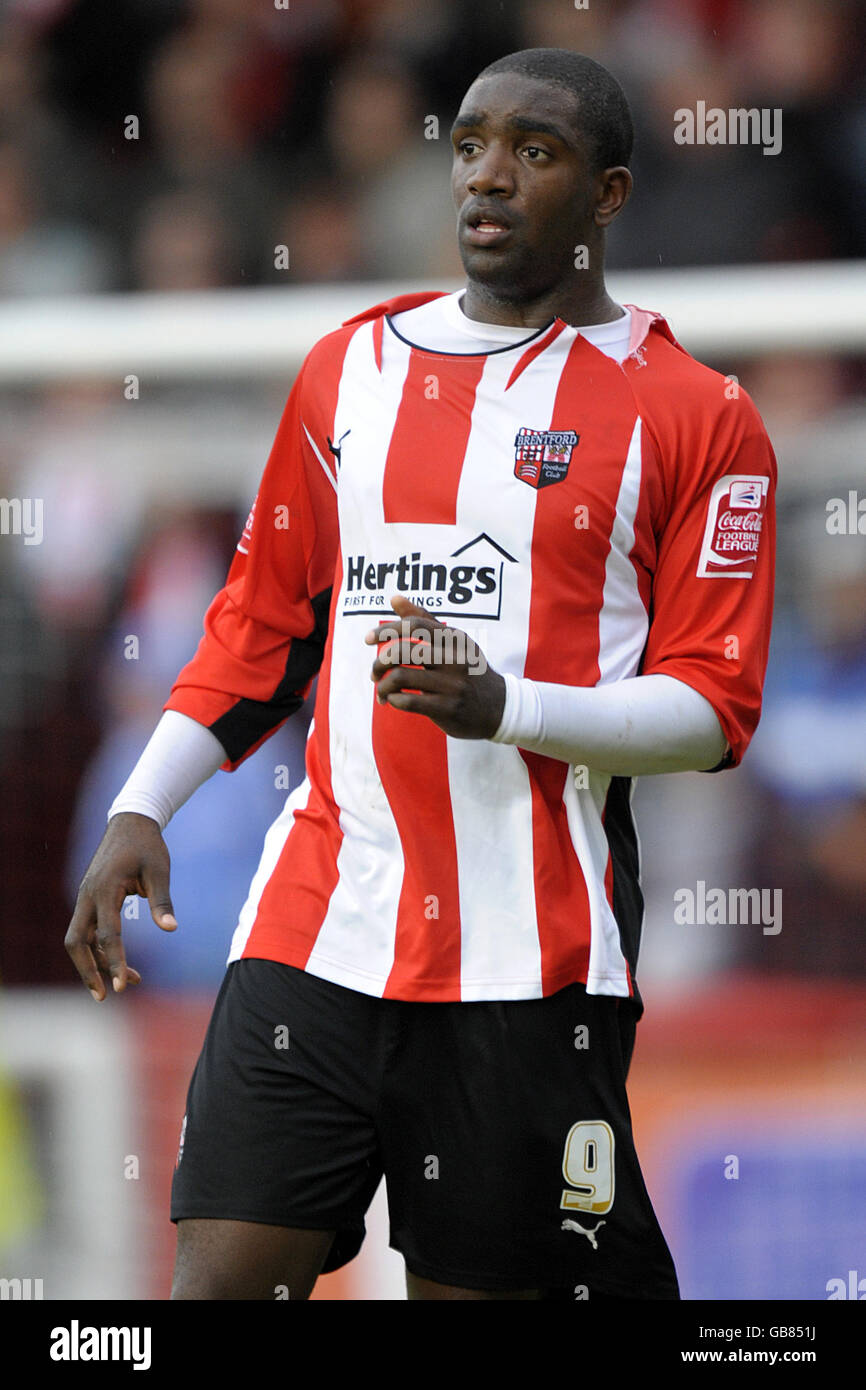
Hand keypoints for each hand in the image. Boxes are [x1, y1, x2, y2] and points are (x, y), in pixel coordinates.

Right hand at [65, 812, 177, 999]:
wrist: (130, 823)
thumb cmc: (147, 846)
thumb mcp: (160, 870)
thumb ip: (162, 900)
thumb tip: (171, 929)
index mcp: (105, 889)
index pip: (106, 934)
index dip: (114, 961)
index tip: (123, 985)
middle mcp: (88, 896)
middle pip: (76, 942)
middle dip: (88, 971)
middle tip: (106, 996)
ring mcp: (85, 898)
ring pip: (79, 940)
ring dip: (96, 963)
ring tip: (127, 982)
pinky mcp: (89, 900)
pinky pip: (87, 931)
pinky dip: (100, 949)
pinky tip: (121, 962)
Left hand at [365, 595, 505, 739]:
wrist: (500, 708)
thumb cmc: (469, 671)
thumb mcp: (453, 642)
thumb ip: (424, 620)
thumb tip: (394, 598)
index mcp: (454, 639)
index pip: (414, 625)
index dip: (386, 630)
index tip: (367, 639)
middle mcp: (454, 659)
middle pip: (403, 650)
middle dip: (380, 662)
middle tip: (374, 672)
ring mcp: (452, 685)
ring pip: (401, 677)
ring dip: (383, 685)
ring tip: (382, 691)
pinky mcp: (447, 708)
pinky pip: (408, 701)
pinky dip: (394, 700)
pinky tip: (394, 701)